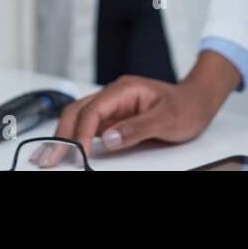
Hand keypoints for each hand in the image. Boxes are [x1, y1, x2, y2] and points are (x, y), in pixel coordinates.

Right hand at [45, 51, 240, 164]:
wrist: (197, 101)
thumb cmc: (186, 106)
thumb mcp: (167, 119)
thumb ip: (137, 128)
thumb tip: (109, 139)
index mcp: (125, 89)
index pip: (93, 111)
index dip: (81, 134)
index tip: (77, 155)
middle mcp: (114, 94)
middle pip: (77, 111)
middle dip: (61, 135)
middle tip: (50, 159)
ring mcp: (112, 105)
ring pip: (78, 117)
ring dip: (64, 137)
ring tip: (51, 157)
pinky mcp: (114, 117)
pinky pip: (89, 126)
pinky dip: (75, 138)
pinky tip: (67, 150)